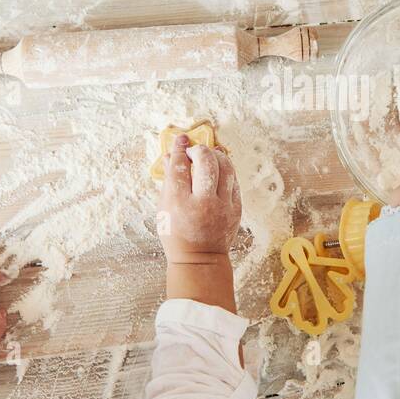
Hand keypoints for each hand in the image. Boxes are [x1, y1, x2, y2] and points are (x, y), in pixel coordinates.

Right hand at [157, 134, 241, 261]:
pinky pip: (234, 181)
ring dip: (216, 156)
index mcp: (179, 203)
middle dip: (199, 149)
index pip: (179, 166)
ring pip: (225, 167)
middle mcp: (202, 203)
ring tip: (208, 155)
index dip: (179, 149)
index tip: (180, 139)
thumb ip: (167, 181)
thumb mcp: (163, 209)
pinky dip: (226, 170)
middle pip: (206, 162)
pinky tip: (219, 167)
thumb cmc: (176, 234)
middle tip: (194, 150)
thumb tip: (168, 157)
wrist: (200, 259)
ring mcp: (222, 206)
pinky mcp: (236, 209)